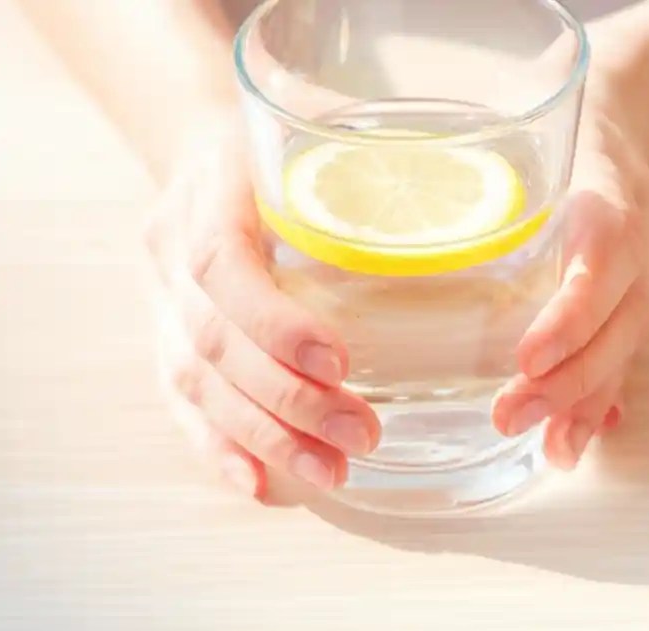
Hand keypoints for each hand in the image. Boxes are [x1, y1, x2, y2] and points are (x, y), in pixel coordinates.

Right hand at [142, 117, 379, 500]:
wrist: (205, 143)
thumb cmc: (290, 135)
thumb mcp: (327, 124)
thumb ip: (383, 157)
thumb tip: (487, 192)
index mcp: (210, 187)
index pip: (223, 264)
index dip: (275, 321)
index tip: (339, 361)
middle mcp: (171, 247)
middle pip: (215, 341)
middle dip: (289, 399)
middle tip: (363, 434)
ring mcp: (161, 297)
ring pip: (197, 383)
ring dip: (266, 436)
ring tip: (332, 471)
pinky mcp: (167, 337)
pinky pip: (183, 403)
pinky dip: (223, 447)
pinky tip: (263, 486)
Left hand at [491, 90, 648, 468]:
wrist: (620, 135)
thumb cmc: (552, 143)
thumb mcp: (533, 146)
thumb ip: (473, 177)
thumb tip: (368, 191)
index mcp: (608, 213)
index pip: (598, 274)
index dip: (567, 322)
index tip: (524, 360)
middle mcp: (636, 259)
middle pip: (613, 334)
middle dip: (565, 384)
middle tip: (506, 416)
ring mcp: (642, 291)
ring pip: (621, 359)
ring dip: (582, 408)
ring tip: (548, 450)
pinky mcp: (633, 314)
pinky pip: (622, 368)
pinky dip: (597, 411)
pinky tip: (568, 445)